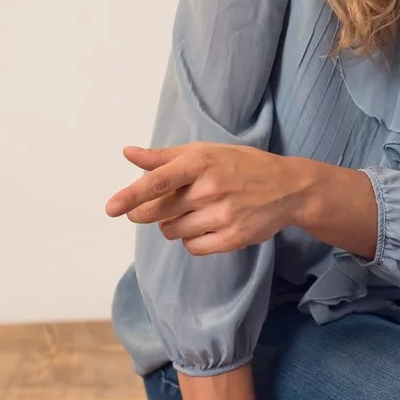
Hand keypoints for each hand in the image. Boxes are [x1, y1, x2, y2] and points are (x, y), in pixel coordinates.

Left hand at [105, 143, 305, 254]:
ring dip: (174, 225)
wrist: (288, 188)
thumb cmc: (241, 166)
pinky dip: (193, 240)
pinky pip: (192, 247)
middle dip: (149, 213)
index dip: (132, 195)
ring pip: (172, 231)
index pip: (159, 180)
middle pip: (159, 212)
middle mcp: (210, 189)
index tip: (111, 208)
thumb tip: (128, 153)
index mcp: (200, 162)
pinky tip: (208, 226)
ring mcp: (223, 215)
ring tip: (196, 211)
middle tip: (162, 207)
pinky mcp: (233, 238)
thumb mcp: (205, 152)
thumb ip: (164, 157)